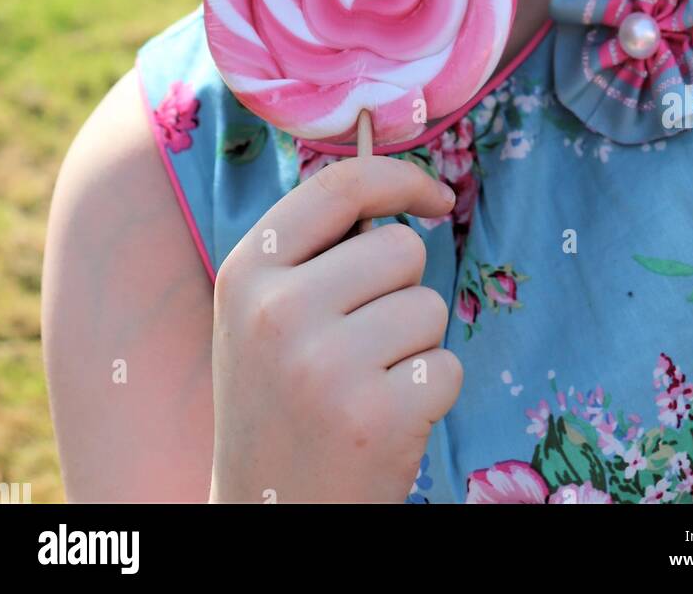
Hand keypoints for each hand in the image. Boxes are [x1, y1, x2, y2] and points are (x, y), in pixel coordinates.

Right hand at [209, 155, 461, 503]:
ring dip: (415, 347)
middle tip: (360, 345)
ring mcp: (326, 365)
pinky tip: (383, 424)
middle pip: (401, 247)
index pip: (340, 184)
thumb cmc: (281, 402)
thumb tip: (405, 188)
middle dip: (401, 290)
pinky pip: (446, 367)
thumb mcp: (263, 315)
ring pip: (429, 307)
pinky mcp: (376, 417)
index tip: (437, 197)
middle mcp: (278, 311)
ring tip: (366, 387)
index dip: (400, 178)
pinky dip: (429, 395)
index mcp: (246, 273)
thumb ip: (314, 251)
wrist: (269, 514)